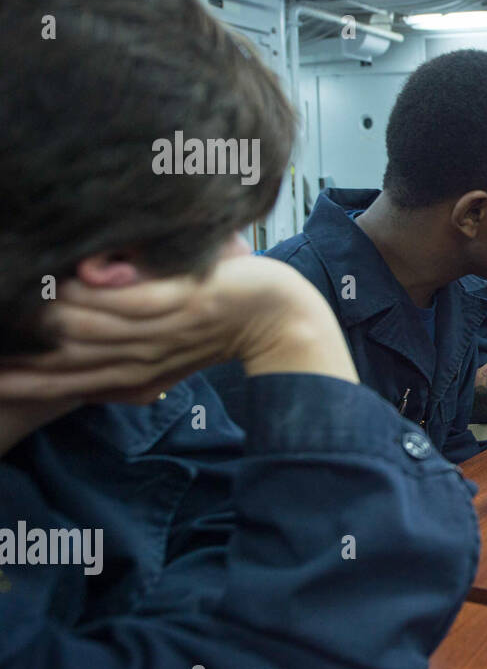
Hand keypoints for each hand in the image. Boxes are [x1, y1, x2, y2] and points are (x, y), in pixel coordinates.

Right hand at [0, 256, 356, 404]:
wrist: (278, 319)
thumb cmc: (220, 332)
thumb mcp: (166, 362)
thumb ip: (125, 373)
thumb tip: (87, 387)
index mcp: (133, 374)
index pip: (63, 379)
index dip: (22, 378)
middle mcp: (139, 358)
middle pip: (64, 357)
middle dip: (19, 356)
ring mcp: (160, 330)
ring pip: (88, 327)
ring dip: (43, 318)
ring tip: (8, 307)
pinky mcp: (181, 302)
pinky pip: (129, 298)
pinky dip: (94, 290)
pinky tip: (62, 282)